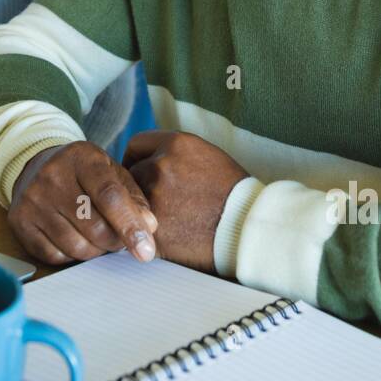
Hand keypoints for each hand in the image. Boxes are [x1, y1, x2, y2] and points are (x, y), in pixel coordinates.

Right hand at [8, 141, 158, 266]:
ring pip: (76, 246)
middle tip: (121, 238)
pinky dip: (73, 255)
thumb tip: (149, 226)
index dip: (130, 225)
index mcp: (82, 158)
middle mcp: (52, 177)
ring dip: (95, 250)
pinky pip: (55, 256)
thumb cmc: (84, 173)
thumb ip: (134, 197)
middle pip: (94, 227)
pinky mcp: (19, 222)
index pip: (110, 196)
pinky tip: (76, 238)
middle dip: (115, 241)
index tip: (146, 250)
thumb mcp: (113, 172)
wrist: (37, 165)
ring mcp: (32, 200)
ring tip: (99, 237)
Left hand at [123, 131, 248, 273]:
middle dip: (138, 185)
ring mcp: (154, 199)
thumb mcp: (208, 156)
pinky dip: (145, 232)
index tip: (138, 169)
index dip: (136, 158)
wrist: (250, 228)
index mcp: (175, 145)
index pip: (136, 144)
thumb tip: (148, 158)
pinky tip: (167, 235)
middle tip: (156, 199)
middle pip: (130, 173)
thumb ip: (174, 152)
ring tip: (167, 218)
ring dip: (141, 209)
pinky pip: (136, 228)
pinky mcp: (152, 229)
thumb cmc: (235, 195)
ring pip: (130, 202)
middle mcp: (160, 167)